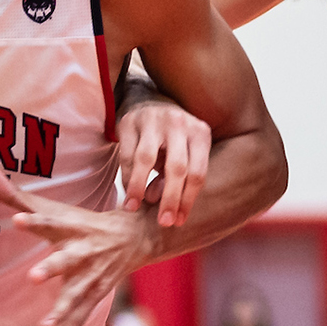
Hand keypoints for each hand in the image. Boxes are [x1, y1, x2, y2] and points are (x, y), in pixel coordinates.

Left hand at [0, 167, 155, 325]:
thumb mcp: (54, 207)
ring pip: (75, 295)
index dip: (34, 220)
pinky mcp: (94, 294)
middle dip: (51, 269)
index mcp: (70, 227)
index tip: (17, 218)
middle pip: (65, 260)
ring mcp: (90, 276)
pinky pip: (82, 316)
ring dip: (61, 312)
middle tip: (34, 276)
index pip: (49, 221)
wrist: (134, 238)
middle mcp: (82, 252)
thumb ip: (17, 195)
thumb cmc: (81, 222)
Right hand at [115, 95, 211, 227]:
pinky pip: (126, 154)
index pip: (198, 173)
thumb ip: (181, 179)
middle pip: (177, 167)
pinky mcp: (129, 121)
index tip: (178, 221)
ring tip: (133, 208)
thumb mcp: (185, 152)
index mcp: (200, 133)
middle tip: (163, 222)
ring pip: (146, 159)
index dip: (188, 200)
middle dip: (170, 198)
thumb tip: (170, 211)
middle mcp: (179, 123)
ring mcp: (153, 120)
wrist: (148, 103)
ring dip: (139, 187)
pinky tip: (128, 193)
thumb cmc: (172, 139)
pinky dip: (126, 177)